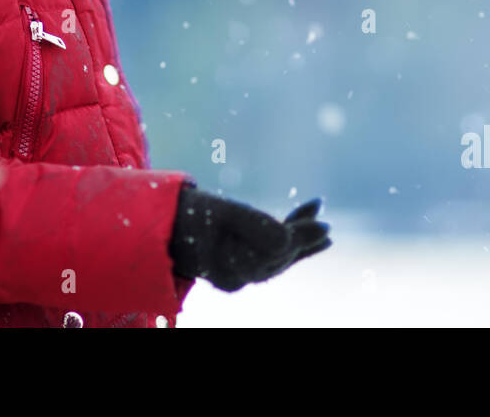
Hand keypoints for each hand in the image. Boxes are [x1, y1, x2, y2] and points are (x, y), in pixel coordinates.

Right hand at [168, 184, 331, 291]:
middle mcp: (237, 278)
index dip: (300, 237)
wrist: (162, 224)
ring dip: (301, 241)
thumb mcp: (222, 212)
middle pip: (279, 257)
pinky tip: (306, 231)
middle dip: (304, 240)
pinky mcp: (240, 267)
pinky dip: (288, 242)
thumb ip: (256, 225)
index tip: (324, 227)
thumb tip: (290, 239)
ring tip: (324, 229)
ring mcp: (239, 275)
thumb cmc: (188, 214)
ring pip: (278, 258)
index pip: (274, 252)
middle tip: (327, 227)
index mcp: (230, 268)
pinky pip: (270, 256)